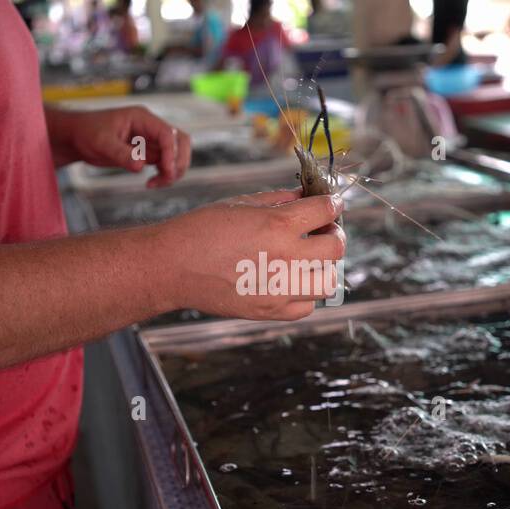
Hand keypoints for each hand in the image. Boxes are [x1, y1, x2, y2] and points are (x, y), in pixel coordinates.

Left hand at [47, 107, 191, 187]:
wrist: (77, 137)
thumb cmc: (86, 133)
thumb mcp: (101, 143)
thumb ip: (121, 154)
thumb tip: (140, 166)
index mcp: (142, 118)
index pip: (168, 134)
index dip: (171, 154)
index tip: (166, 172)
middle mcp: (150, 128)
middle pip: (180, 142)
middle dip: (179, 162)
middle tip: (166, 179)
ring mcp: (150, 140)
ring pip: (175, 154)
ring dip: (173, 171)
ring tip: (155, 183)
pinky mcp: (147, 152)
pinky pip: (165, 163)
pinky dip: (164, 175)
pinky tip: (150, 183)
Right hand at [155, 189, 345, 320]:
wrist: (173, 266)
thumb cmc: (203, 229)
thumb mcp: (242, 203)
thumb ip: (280, 200)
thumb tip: (306, 197)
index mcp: (278, 224)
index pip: (327, 210)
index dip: (333, 203)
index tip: (331, 204)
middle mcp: (285, 257)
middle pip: (336, 247)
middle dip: (334, 234)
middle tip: (322, 231)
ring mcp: (279, 288)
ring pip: (329, 281)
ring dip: (324, 267)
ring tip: (308, 259)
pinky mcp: (270, 311)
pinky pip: (307, 307)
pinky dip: (305, 294)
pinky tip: (291, 281)